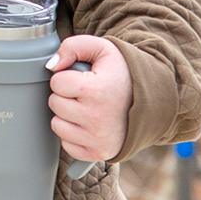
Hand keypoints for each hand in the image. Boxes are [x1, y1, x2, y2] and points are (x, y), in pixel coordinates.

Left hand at [47, 34, 130, 163]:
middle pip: (55, 104)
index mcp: (97, 90)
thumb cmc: (121, 74)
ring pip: (57, 125)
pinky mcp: (98, 153)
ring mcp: (98, 138)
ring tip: (86, 108)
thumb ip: (72, 46)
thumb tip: (51, 65)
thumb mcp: (102, 49)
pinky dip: (73, 135)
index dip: (65, 77)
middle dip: (65, 96)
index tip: (81, 78)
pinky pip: (66, 145)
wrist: (149, 100)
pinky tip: (88, 124)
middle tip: (84, 94)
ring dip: (66, 116)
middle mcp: (97, 117)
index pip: (56, 83)